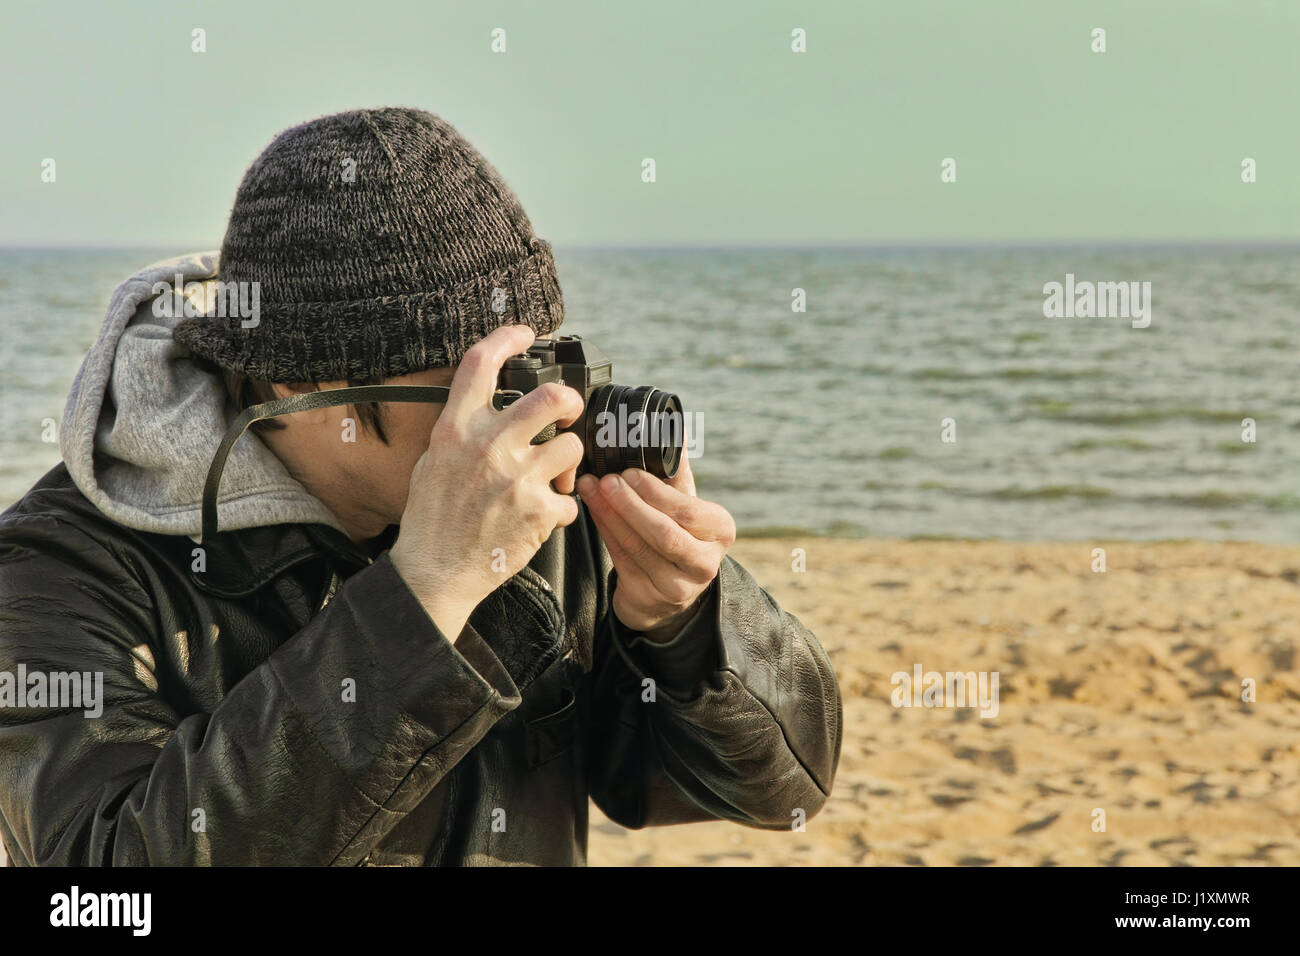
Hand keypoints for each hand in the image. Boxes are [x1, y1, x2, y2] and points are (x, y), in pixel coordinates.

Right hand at [390, 325, 585, 638]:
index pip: (481, 362)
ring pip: (572, 445)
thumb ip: (461, 433)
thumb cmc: (431, 521)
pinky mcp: (538, 511)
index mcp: (456, 429)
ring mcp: (516, 478)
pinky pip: (571, 499)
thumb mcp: (432, 463)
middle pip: (552, 396)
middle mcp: (487, 446)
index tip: (527, 334)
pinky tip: (542, 520)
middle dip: (570, 401)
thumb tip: (486, 409)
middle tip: (568, 414)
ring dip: (567, 464)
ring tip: (552, 481)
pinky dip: (562, 511)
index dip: (508, 337)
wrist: (433, 573)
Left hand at [576, 454, 735, 642]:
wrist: (670, 590)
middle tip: (605, 480)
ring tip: (591, 488)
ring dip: (610, 515)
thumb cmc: (679, 534)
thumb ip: (676, 469)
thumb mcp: (685, 503)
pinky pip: (621, 559)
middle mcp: (705, 563)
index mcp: (721, 532)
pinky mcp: (649, 599)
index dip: (656, 493)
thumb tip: (670, 425)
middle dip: (630, 504)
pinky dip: (605, 532)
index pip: (689, 512)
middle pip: (664, 533)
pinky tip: (593, 510)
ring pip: (638, 547)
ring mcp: (678, 587)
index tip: (628, 472)